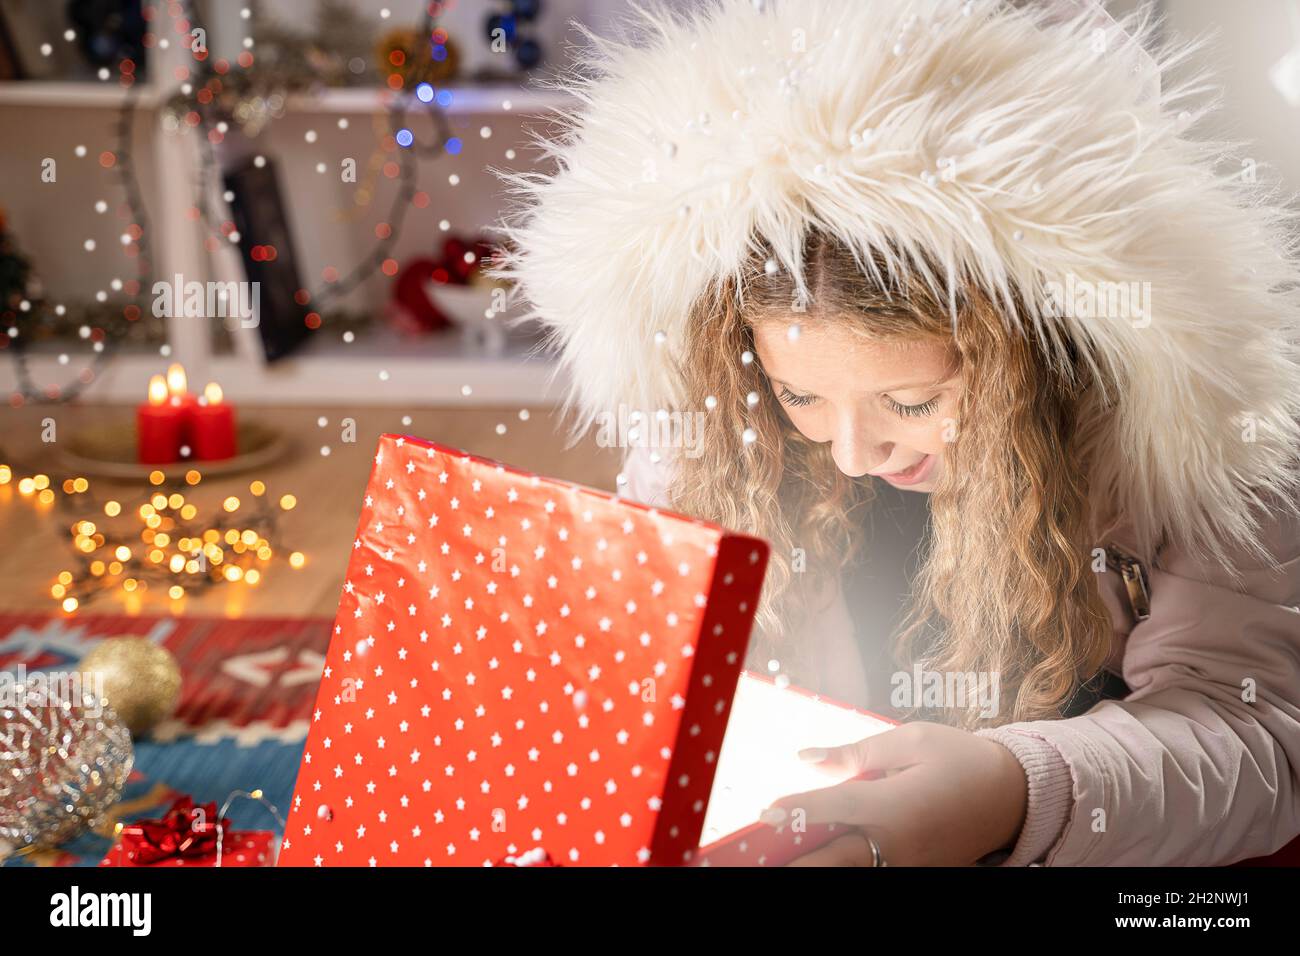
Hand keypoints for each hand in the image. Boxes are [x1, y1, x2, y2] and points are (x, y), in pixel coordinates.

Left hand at [760, 721, 1028, 865]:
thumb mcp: (911, 741)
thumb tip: (807, 757)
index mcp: (892, 805)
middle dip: (796, 861)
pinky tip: (824, 858)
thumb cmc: (960, 759)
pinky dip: (848, 867)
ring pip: (851, 872)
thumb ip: (856, 752)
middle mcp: (897, 844)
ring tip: (785, 859)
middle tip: (763, 858)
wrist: (1015, 796)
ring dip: (818, 864)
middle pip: (832, 860)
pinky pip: (875, 872)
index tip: (767, 811)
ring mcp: (908, 865)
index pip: (831, 808)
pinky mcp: (917, 873)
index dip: (796, 808)